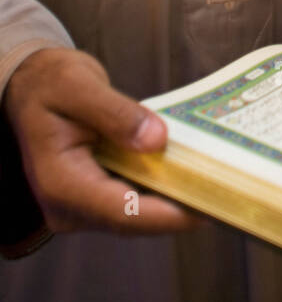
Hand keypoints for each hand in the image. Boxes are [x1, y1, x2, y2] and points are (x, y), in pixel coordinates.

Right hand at [2, 47, 202, 235]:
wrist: (31, 87)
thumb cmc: (50, 83)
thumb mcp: (78, 85)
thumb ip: (116, 113)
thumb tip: (157, 139)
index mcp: (61, 182)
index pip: (122, 211)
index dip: (169, 214)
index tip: (210, 207)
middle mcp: (69, 205)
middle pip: (134, 219)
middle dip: (181, 209)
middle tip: (230, 194)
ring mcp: (82, 205)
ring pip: (137, 212)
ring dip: (176, 199)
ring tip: (222, 183)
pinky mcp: (95, 196)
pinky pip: (134, 198)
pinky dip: (163, 187)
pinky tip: (195, 172)